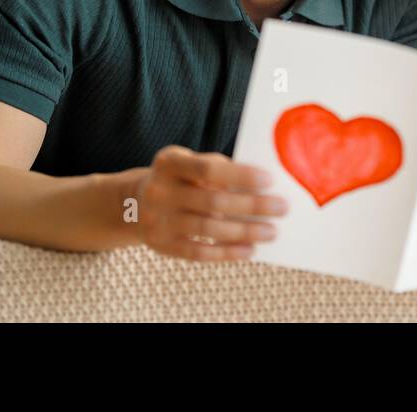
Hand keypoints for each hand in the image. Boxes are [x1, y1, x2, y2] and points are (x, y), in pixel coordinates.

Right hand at [135, 145, 285, 261]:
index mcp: (169, 163)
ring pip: (208, 229)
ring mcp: (156, 220)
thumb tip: (264, 187)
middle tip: (282, 208)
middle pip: (212, 201)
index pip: (208, 169)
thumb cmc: (180, 180)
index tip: (270, 180)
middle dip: (253, 205)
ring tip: (272, 231)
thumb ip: (219, 170)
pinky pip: (198, 252)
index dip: (241, 175)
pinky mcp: (160, 245)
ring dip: (245, 231)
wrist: (134, 204)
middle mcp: (158, 191)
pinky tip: (249, 250)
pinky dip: (227, 252)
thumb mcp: (190, 164)